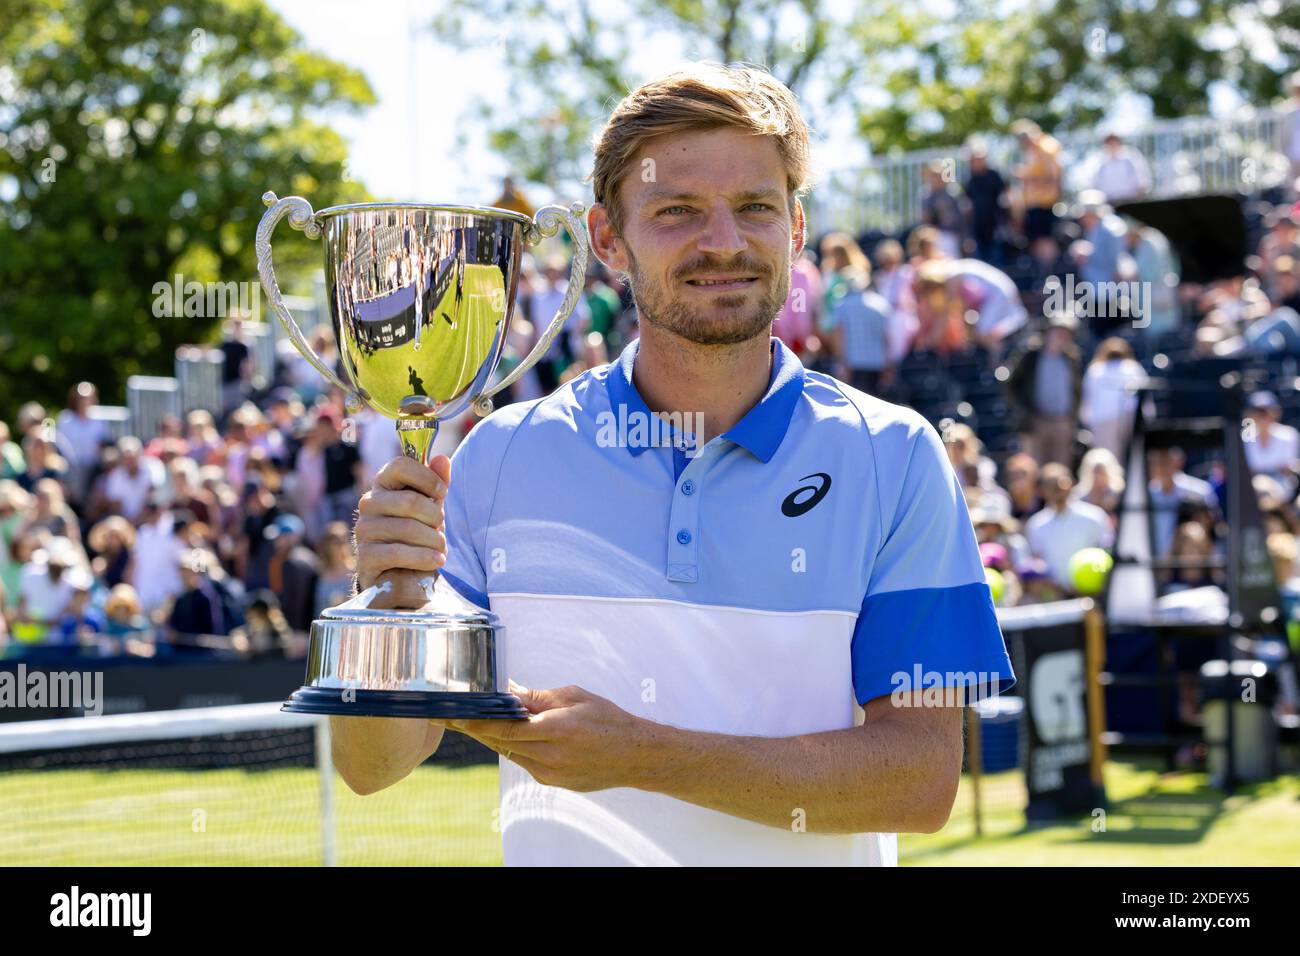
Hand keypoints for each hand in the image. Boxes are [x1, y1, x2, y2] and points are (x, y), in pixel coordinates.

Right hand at [353, 454, 450, 608]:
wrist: (401, 574)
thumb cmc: (417, 534)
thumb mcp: (430, 507)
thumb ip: (436, 484)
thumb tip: (442, 459)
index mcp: (384, 484)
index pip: (400, 465)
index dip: (426, 477)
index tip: (442, 492)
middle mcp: (369, 504)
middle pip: (410, 501)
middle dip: (435, 517)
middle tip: (441, 529)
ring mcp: (364, 530)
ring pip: (408, 528)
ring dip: (433, 541)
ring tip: (440, 549)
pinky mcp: (365, 556)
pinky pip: (398, 553)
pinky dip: (424, 558)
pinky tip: (436, 561)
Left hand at [442, 683, 650, 792]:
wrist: (634, 756)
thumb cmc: (608, 720)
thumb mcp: (574, 697)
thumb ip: (538, 697)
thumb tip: (509, 692)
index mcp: (556, 730)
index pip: (505, 727)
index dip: (476, 721)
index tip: (455, 714)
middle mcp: (550, 756)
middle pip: (501, 742)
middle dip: (475, 729)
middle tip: (451, 717)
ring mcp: (550, 773)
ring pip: (510, 753)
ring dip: (491, 738)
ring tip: (473, 722)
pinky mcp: (553, 782)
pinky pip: (524, 762)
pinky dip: (513, 747)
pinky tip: (505, 735)